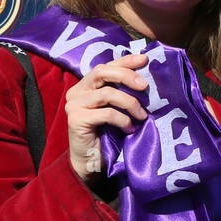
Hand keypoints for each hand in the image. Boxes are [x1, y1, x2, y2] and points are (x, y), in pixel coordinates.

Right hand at [65, 53, 149, 180]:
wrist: (91, 161)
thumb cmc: (108, 133)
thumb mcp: (117, 108)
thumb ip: (124, 92)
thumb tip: (147, 80)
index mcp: (87, 84)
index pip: (106, 66)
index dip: (125, 61)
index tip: (145, 59)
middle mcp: (77, 91)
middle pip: (102, 72)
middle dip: (127, 76)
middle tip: (145, 86)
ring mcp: (74, 104)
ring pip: (108, 94)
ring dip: (131, 104)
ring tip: (142, 116)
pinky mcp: (76, 119)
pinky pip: (106, 114)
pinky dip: (123, 120)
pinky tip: (129, 129)